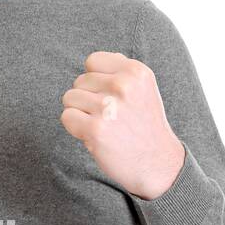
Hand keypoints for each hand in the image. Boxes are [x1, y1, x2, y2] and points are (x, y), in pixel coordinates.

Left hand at [60, 50, 185, 198]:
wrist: (157, 163)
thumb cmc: (144, 126)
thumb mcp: (144, 89)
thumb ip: (121, 71)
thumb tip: (93, 61)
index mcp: (136, 72)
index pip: (92, 61)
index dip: (95, 80)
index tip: (110, 97)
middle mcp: (124, 86)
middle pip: (79, 81)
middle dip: (88, 99)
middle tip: (109, 117)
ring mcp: (109, 108)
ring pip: (69, 98)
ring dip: (80, 113)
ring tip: (103, 125)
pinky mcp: (96, 130)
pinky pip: (67, 117)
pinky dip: (75, 128)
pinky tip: (94, 135)